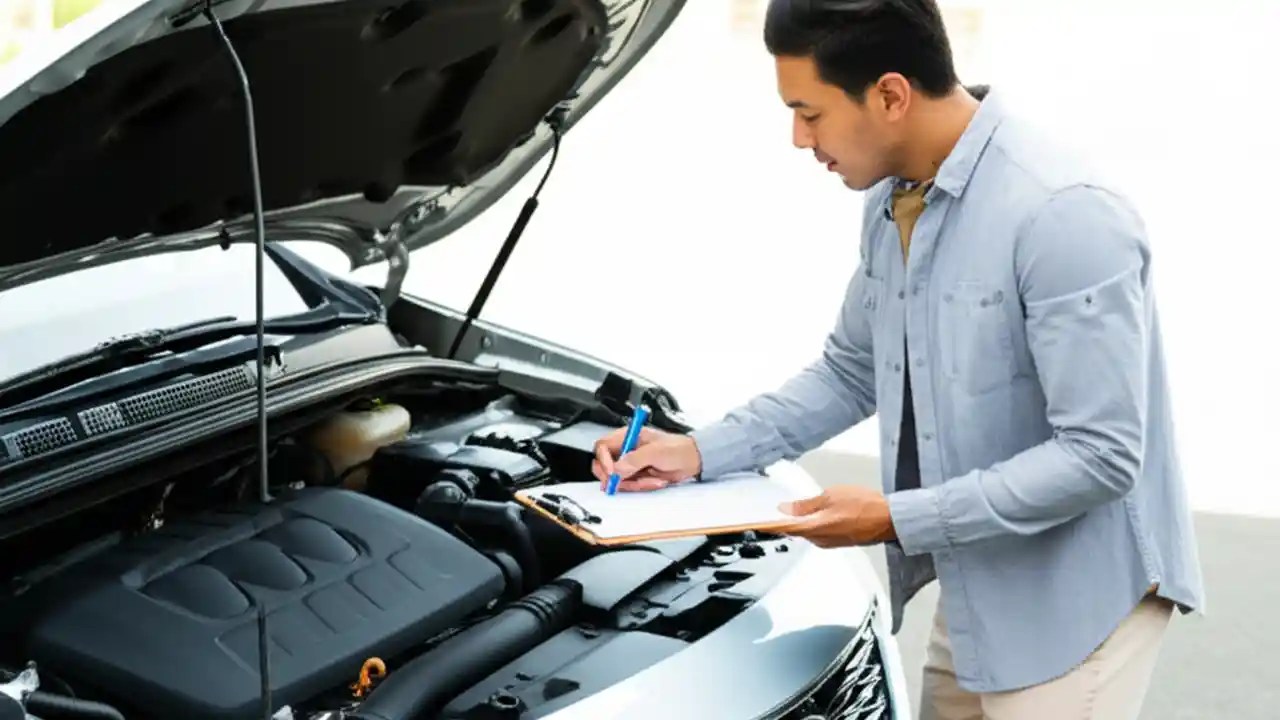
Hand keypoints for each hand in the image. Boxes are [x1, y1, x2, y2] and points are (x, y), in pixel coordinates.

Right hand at [592, 426, 701, 491]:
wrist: (693, 461)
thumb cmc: (678, 449)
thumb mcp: (656, 451)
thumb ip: (635, 459)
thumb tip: (617, 469)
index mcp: (627, 436)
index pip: (602, 446)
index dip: (603, 460)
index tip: (612, 472)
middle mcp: (626, 449)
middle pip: (604, 464)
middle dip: (613, 476)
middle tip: (623, 482)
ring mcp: (630, 464)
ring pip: (616, 479)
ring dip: (633, 483)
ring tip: (651, 479)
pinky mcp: (637, 476)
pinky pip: (629, 486)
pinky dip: (640, 487)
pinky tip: (654, 481)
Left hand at [778, 484, 896, 547]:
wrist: (890, 519)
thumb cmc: (864, 505)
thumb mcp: (831, 496)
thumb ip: (806, 504)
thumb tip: (786, 509)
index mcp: (815, 529)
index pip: (784, 528)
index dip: (769, 525)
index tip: (755, 523)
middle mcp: (820, 540)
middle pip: (795, 531)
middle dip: (785, 520)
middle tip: (775, 508)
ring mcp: (829, 543)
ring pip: (807, 532)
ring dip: (800, 522)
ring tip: (794, 508)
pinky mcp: (838, 542)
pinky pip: (819, 533)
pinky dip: (813, 524)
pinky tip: (815, 513)